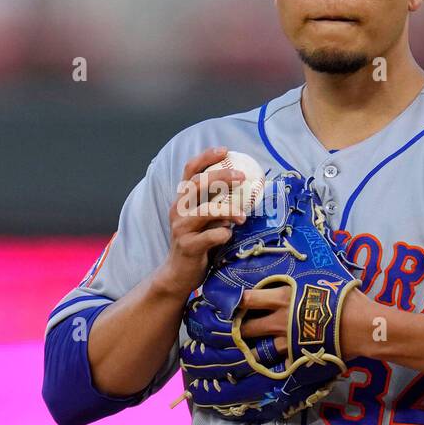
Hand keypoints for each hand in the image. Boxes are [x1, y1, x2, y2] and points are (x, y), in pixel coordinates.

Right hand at [154, 146, 247, 298]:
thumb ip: (216, 205)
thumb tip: (246, 190)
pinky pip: (211, 236)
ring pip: (206, 210)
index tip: (225, 150)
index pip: (190, 171)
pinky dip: (224, 234)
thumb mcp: (205, 221)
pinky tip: (229, 236)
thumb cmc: (197, 244)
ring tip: (243, 216)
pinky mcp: (188, 246)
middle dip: (221, 176)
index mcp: (182, 200)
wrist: (179, 274)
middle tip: (242, 176)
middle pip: (197, 184)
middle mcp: (178, 210)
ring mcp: (181, 228)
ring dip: (228, 210)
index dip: (206, 157)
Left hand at [238, 284, 381, 359]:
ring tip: (249, 352)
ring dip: (253, 351)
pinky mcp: (296, 357)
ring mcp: (286, 341)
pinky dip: (277, 364)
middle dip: (240, 329)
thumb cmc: (345, 299)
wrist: (361, 326)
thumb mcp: (322, 281)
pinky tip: (276, 365)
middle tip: (239, 330)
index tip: (232, 305)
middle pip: (247, 327)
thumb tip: (305, 276)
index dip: (237, 302)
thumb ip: (305, 283)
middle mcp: (278, 320)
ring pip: (258, 350)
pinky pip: (280, 364)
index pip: (248, 299)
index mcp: (282, 298)